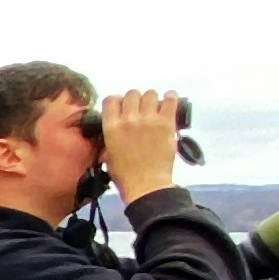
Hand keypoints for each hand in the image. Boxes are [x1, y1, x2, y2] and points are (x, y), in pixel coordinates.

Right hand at [99, 89, 185, 206]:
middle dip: (136, 100)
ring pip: (150, 94)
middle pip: (132, 94)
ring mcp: (148, 120)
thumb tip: (115, 129)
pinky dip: (170, 98)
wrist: (146, 185)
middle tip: (141, 110)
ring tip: (155, 108)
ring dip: (152, 99)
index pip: (111, 99)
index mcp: (111, 127)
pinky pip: (170, 100)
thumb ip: (110, 138)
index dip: (117, 102)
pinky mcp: (166, 123)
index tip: (122, 108)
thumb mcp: (108, 155)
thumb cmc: (125, 176)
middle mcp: (128, 119)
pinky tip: (169, 102)